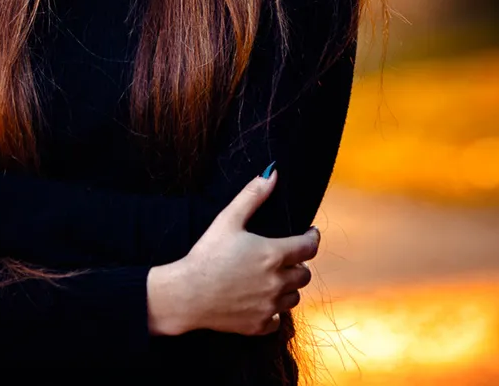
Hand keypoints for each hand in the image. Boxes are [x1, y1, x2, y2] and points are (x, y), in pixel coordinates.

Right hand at [153, 169, 317, 335]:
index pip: (309, 247)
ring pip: (294, 298)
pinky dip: (273, 312)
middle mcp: (277, 282)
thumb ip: (252, 195)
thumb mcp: (228, 219)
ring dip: (288, 287)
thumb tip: (272, 173)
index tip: (310, 234)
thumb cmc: (206, 254)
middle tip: (287, 258)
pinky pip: (277, 320)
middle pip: (305, 274)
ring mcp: (269, 306)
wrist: (186, 294)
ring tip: (274, 279)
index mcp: (273, 254)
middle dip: (299, 264)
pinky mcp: (258, 325)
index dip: (313, 238)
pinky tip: (261, 302)